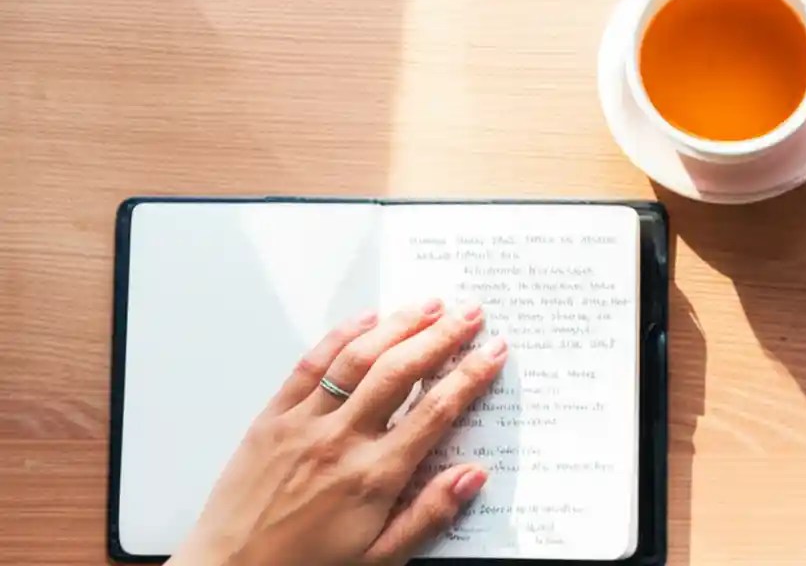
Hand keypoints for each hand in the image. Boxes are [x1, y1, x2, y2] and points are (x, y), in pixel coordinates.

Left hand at [169, 301, 507, 565]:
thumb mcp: (378, 560)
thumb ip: (428, 515)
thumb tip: (473, 476)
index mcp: (373, 477)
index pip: (435, 412)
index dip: (470, 376)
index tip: (494, 351)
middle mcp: (340, 441)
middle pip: (400, 372)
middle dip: (441, 336)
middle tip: (470, 313)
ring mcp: (302, 424)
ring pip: (357, 359)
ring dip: (397, 326)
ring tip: (428, 305)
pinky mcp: (271, 419)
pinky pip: (309, 366)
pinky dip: (339, 336)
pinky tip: (365, 320)